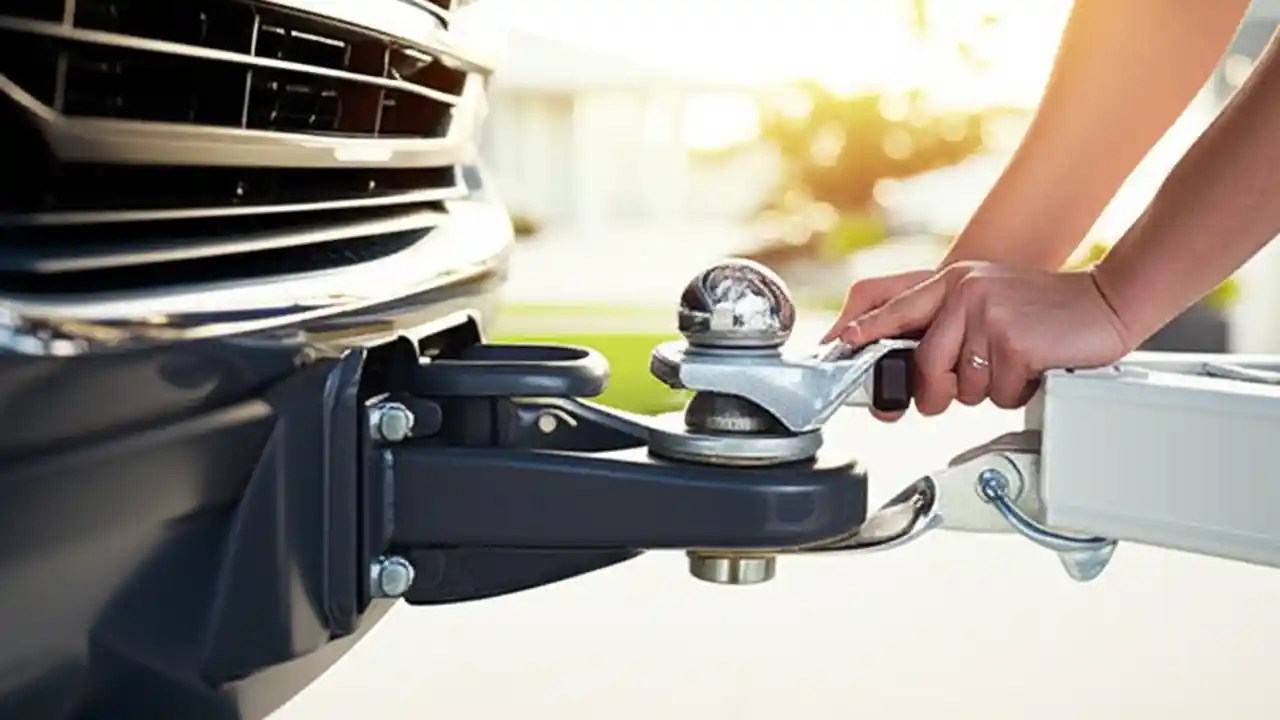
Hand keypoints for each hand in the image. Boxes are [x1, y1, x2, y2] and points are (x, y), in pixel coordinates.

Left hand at [833, 262, 1133, 416]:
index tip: (841, 345)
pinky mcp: (1013, 341)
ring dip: (987, 390)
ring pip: (959, 386)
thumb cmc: (1044, 310)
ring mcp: (987, 314)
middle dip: (938, 392)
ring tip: (1011, 364)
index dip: (861, 327)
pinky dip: (1016, 393)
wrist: (1107, 303)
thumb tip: (906, 367)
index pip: (888, 300)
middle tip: (964, 385)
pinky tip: (1032, 368)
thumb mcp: (986, 298)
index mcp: (952, 281)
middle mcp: (963, 291)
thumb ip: (945, 323)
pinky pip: (996, 394)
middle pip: (921, 366)